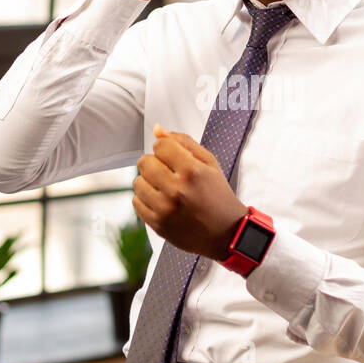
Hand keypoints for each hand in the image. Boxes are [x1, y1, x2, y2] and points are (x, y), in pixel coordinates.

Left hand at [132, 124, 248, 261]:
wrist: (227, 232)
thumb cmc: (218, 195)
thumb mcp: (209, 163)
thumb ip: (183, 142)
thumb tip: (157, 129)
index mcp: (192, 172)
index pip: (160, 146)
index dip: (165, 148)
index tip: (173, 157)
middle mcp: (177, 191)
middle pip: (144, 162)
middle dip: (155, 163)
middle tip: (169, 172)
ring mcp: (165, 210)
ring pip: (137, 182)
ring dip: (149, 182)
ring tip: (166, 188)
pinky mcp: (158, 225)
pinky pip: (136, 202)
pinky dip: (146, 199)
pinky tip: (162, 201)